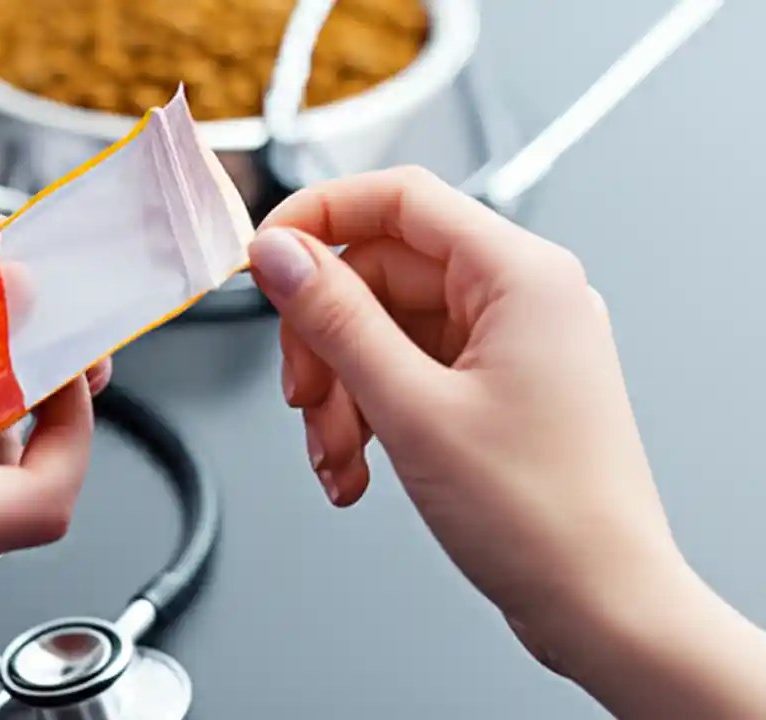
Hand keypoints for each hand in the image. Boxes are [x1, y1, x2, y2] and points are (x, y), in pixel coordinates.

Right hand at [250, 167, 765, 717]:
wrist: (601, 606)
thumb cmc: (542, 516)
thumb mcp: (411, 408)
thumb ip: (335, 319)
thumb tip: (281, 254)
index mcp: (520, 275)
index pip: (399, 199)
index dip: (320, 217)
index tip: (264, 257)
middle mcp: (521, 297)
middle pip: (380, 276)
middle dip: (325, 342)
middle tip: (301, 396)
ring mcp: (509, 344)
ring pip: (385, 331)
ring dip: (342, 392)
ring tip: (336, 454)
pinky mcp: (495, 387)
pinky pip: (407, 373)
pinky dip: (370, 414)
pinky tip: (358, 467)